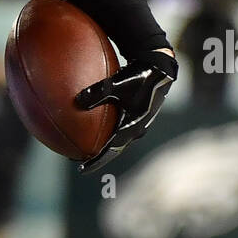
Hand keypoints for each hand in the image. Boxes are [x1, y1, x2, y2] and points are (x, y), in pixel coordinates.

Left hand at [76, 49, 176, 172]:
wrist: (161, 67)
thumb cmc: (140, 76)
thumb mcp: (116, 84)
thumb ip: (97, 93)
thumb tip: (77, 101)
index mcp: (131, 127)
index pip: (110, 151)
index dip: (96, 161)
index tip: (82, 169)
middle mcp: (136, 129)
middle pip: (114, 149)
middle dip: (97, 155)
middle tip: (80, 159)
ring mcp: (139, 122)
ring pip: (119, 139)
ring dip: (104, 143)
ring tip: (88, 144)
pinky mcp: (140, 114)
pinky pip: (121, 126)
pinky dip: (109, 129)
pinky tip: (99, 122)